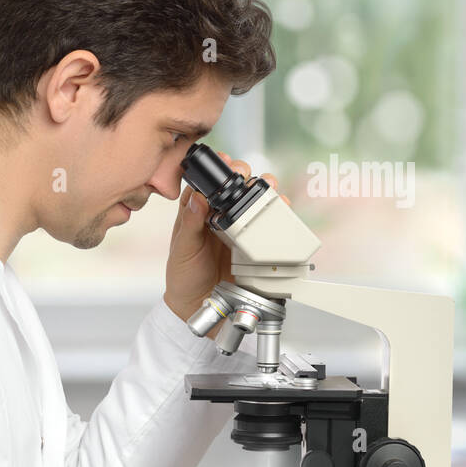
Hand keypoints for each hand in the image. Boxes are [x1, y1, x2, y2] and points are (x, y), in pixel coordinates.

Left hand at [163, 152, 288, 330]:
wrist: (200, 305)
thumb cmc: (185, 277)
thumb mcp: (183, 250)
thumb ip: (190, 225)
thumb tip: (196, 198)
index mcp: (197, 213)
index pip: (207, 183)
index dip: (217, 169)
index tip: (224, 161)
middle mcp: (219, 217)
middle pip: (235, 186)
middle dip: (245, 174)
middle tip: (247, 175)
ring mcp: (239, 229)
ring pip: (254, 201)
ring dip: (264, 189)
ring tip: (269, 186)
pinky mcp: (254, 243)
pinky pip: (268, 224)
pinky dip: (277, 213)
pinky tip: (282, 207)